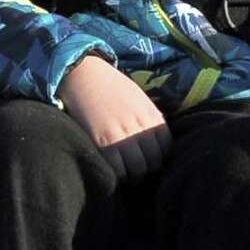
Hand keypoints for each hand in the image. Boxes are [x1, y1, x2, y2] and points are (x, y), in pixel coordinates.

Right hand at [59, 55, 173, 179]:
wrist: (83, 74)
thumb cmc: (111, 87)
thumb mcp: (139, 99)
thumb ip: (150, 119)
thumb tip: (159, 143)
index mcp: (151, 115)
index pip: (166, 148)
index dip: (159, 158)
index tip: (150, 160)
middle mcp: (139, 127)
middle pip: (154, 162)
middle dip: (147, 169)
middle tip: (136, 168)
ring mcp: (121, 136)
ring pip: (137, 170)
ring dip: (132, 174)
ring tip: (124, 171)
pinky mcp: (102, 142)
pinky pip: (117, 170)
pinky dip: (117, 174)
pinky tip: (112, 169)